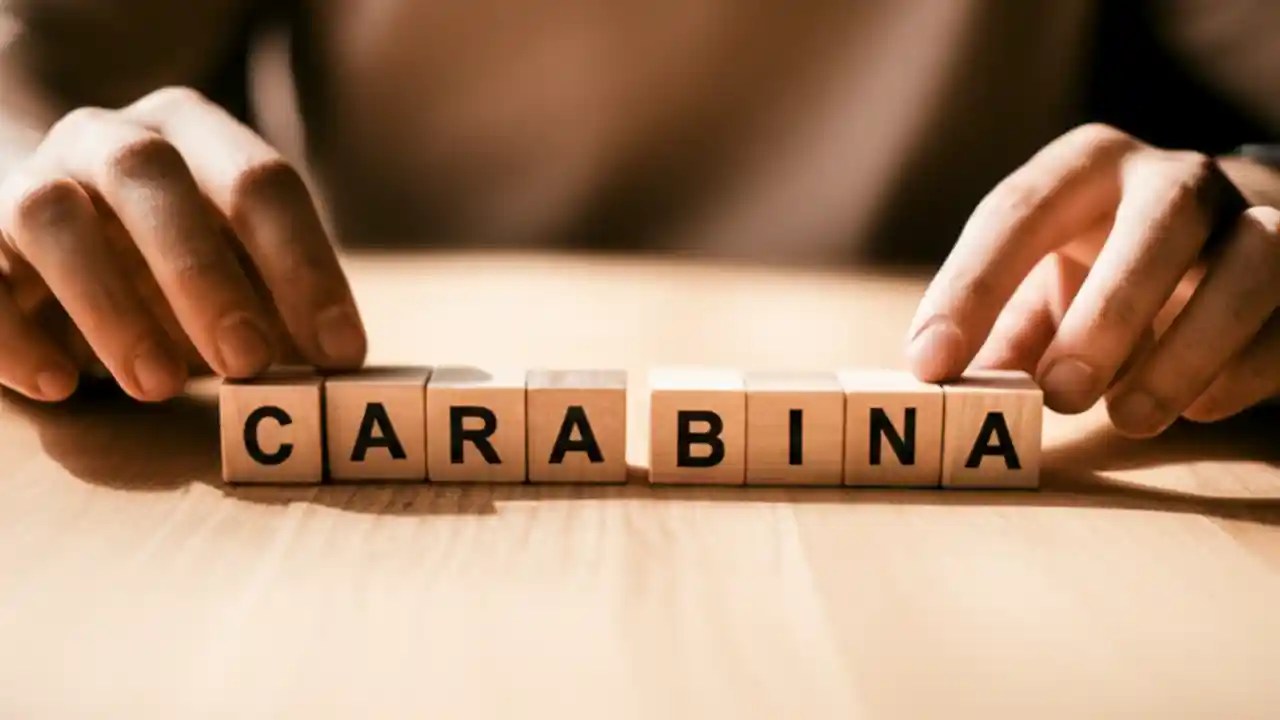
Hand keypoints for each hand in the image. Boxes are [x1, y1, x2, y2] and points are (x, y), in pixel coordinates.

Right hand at [0, 87, 366, 401]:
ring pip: (54, 216)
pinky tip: (57, 386)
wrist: (47, 221)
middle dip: (204, 273)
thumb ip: (279, 303)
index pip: (261, 183)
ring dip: (110, 304)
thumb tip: (338, 367)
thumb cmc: (169, 256)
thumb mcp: (234, 266)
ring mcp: (30, 177)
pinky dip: (11, 331)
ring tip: (158, 386)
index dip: (306, 268)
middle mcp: (109, 139)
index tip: (341, 354)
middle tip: (248, 362)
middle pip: (153, 178)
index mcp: (194, 132)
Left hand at [907, 123, 1279, 436]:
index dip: (970, 288)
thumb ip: (1004, 336)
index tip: (932, 365)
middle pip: (1160, 220)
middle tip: (1060, 395)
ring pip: (1252, 261)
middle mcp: (1174, 178)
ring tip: (1129, 418)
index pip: (1018, 211)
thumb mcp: (1047, 293)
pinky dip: (1242, 371)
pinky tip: (1197, 409)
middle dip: (1108, 313)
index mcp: (1086, 169)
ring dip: (1187, 350)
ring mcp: (1255, 217)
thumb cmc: (1108, 275)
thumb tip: (944, 390)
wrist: (1225, 252)